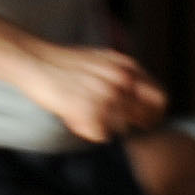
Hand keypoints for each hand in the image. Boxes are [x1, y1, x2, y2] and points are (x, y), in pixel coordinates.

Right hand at [10, 41, 163, 145]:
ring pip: (122, 128)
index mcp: (127, 67)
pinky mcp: (89, 112)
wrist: (34, 61)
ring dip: (107, 126)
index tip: (148, 120)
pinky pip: (101, 135)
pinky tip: (75, 119)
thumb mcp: (102, 59)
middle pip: (147, 116)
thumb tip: (138, 94)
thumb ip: (123, 74)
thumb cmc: (63, 61)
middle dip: (137, 125)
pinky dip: (89, 131)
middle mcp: (121, 82)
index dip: (156, 112)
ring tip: (87, 115)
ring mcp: (106, 97)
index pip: (159, 97)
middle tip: (123, 127)